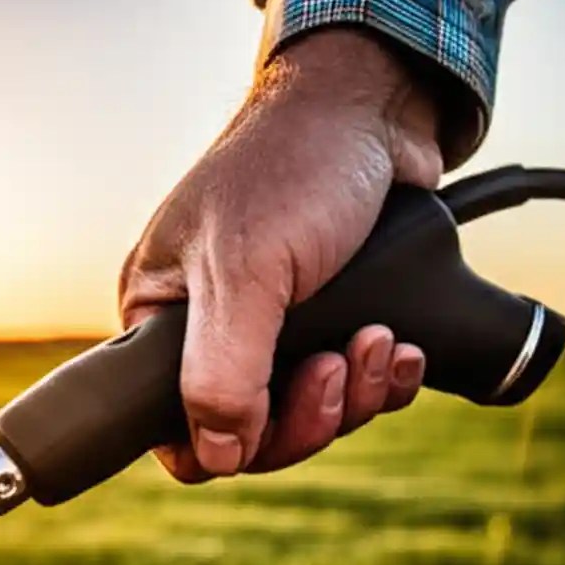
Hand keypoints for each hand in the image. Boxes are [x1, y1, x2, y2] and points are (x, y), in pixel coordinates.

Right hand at [118, 29, 444, 481]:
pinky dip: (383, 375)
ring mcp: (275, 323)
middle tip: (339, 367)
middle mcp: (212, 325)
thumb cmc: (293, 168)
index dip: (230, 442)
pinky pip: (354, 383)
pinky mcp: (333, 315)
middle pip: (253, 430)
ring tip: (381, 340)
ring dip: (356, 391)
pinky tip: (402, 344)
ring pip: (311, 410)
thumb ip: (222, 372)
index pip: (175, 424)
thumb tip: (217, 457)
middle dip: (311, 412)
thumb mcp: (246, 272)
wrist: (373, 108)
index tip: (274, 420)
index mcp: (162, 313)